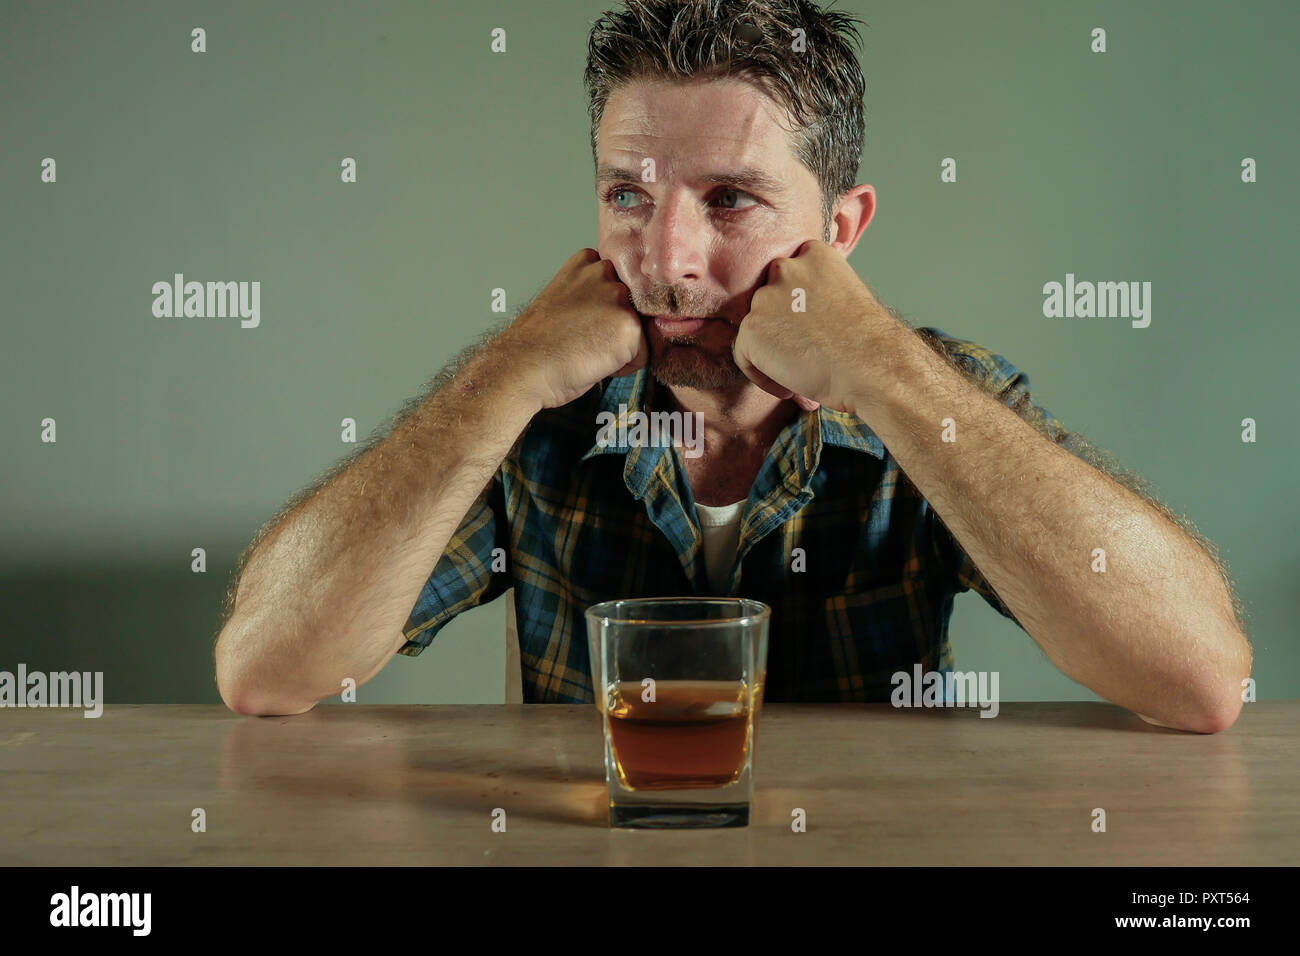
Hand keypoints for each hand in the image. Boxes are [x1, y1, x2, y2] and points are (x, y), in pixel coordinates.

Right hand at [496, 249, 647, 409]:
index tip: (580, 323)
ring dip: (620, 346)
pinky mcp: (630, 326)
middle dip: (614, 326)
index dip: (602, 312)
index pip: (619, 286)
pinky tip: (594, 362)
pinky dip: (623, 367)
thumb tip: (615, 313)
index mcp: (586, 262)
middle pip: (632, 308)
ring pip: (637, 331)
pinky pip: (642, 356)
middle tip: (581, 339)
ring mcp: (619, 297)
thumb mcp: (565, 300)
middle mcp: (605, 272)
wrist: (523, 364)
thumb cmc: (537, 342)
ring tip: (586, 350)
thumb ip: (593, 294)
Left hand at [732, 239, 894, 414]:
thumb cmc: (869, 342)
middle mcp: (786, 268)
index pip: (789, 277)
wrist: (871, 366)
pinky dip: (763, 376)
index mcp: (814, 254)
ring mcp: (765, 297)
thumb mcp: (846, 297)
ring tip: (799, 373)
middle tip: (803, 353)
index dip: (795, 307)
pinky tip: (789, 387)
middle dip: (781, 327)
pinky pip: (745, 357)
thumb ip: (817, 294)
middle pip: (769, 301)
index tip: (809, 329)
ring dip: (772, 351)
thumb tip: (800, 317)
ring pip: (756, 329)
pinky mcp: (751, 329)